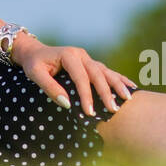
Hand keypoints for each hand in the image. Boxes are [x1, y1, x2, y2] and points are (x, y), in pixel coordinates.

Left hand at [11, 34, 136, 115]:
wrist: (35, 52)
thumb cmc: (34, 64)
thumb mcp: (35, 74)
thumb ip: (49, 88)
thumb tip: (67, 104)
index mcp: (69, 55)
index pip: (81, 77)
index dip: (86, 95)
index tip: (89, 113)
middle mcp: (81, 55)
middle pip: (97, 74)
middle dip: (106, 92)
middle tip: (113, 109)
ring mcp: (87, 58)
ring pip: (106, 71)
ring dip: (117, 85)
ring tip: (128, 99)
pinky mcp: (91, 63)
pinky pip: (107, 71)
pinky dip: (119, 79)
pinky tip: (131, 87)